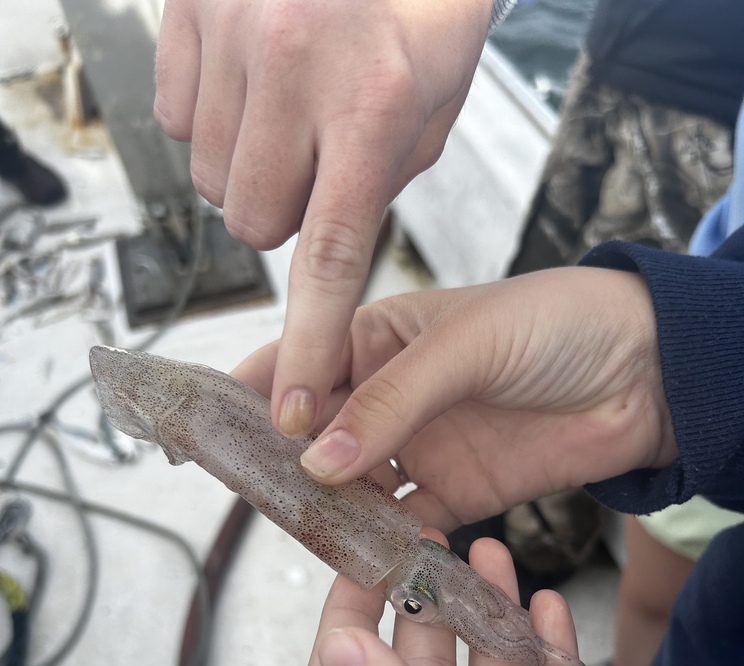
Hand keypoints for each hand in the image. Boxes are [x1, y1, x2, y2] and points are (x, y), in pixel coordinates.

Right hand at [154, 0, 493, 435]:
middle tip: (317, 165)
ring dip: (248, 166)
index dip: (313, 343)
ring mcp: (229, 29)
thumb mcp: (433, 103)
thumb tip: (318, 248)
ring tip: (288, 110)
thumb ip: (377, 185)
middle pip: (253, 222)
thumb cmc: (419, 3)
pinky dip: (210, 116)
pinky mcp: (185, 5)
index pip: (330, 256)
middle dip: (283, 216)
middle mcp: (290, 66)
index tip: (297, 410)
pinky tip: (248, 81)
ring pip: (210, 177)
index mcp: (371, 101)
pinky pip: (174, 116)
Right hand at [236, 266, 678, 529]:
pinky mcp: (456, 493)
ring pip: (352, 486)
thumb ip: (390, 404)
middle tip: (252, 494)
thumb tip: (316, 461)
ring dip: (330, 508)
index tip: (216, 434)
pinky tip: (370, 551)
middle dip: (282, 462)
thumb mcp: (465, 346)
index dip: (256, 397)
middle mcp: (388, 395)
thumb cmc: (558, 325)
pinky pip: (404, 523)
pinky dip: (385, 540)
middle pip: (313, 435)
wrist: (647, 374)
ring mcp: (419, 446)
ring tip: (305, 530)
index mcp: (378, 336)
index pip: (298, 363)